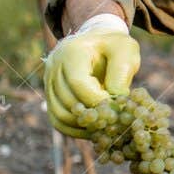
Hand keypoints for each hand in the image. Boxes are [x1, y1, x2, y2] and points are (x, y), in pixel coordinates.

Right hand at [44, 20, 139, 137]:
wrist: (98, 42)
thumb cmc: (114, 46)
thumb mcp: (125, 50)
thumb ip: (121, 72)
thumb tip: (116, 99)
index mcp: (72, 52)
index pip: (78, 83)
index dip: (97, 100)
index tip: (116, 109)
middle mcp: (54, 66)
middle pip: (68, 101)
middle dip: (92, 115)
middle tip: (113, 122)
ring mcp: (49, 82)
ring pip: (59, 114)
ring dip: (82, 125)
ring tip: (104, 127)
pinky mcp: (51, 96)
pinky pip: (57, 120)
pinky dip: (74, 130)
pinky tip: (93, 131)